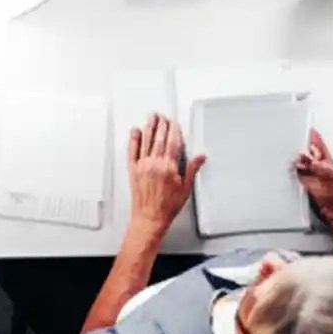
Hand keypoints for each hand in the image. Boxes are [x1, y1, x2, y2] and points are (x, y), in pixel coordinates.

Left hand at [128, 114, 204, 232]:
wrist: (149, 217)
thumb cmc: (167, 206)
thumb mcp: (185, 188)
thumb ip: (191, 169)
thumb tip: (200, 157)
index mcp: (169, 168)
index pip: (173, 144)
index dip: (174, 131)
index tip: (174, 123)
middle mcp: (154, 164)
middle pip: (159, 139)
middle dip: (162, 126)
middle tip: (163, 116)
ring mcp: (142, 165)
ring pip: (146, 141)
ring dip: (149, 127)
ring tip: (151, 117)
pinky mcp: (132, 169)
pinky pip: (132, 151)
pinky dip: (134, 140)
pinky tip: (135, 131)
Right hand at [296, 129, 332, 218]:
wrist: (332, 203)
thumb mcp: (330, 173)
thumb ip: (318, 165)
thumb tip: (307, 159)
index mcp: (324, 155)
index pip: (315, 140)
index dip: (309, 132)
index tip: (302, 126)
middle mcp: (314, 159)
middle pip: (303, 146)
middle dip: (297, 144)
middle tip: (293, 144)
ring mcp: (306, 167)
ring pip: (296, 156)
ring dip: (293, 156)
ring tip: (294, 159)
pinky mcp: (299, 175)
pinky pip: (292, 167)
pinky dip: (290, 166)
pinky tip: (290, 166)